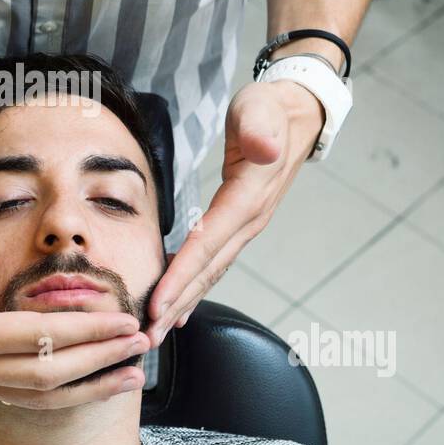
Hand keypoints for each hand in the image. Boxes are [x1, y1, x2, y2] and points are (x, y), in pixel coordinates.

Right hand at [0, 219, 146, 408]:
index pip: (37, 337)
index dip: (86, 331)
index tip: (125, 320)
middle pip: (47, 374)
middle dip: (100, 360)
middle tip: (142, 344)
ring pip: (40, 396)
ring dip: (90, 386)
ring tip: (133, 374)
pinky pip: (25, 398)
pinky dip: (65, 394)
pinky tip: (93, 384)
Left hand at [145, 79, 322, 343]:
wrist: (296, 114)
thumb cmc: (270, 108)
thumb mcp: (264, 108)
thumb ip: (262, 128)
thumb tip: (264, 149)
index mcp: (249, 197)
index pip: (210, 243)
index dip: (183, 275)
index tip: (157, 304)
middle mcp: (249, 219)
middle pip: (208, 270)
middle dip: (176, 304)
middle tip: (147, 335)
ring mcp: (245, 225)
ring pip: (210, 272)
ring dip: (182, 303)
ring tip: (156, 331)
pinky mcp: (238, 224)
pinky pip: (212, 262)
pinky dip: (193, 286)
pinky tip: (175, 305)